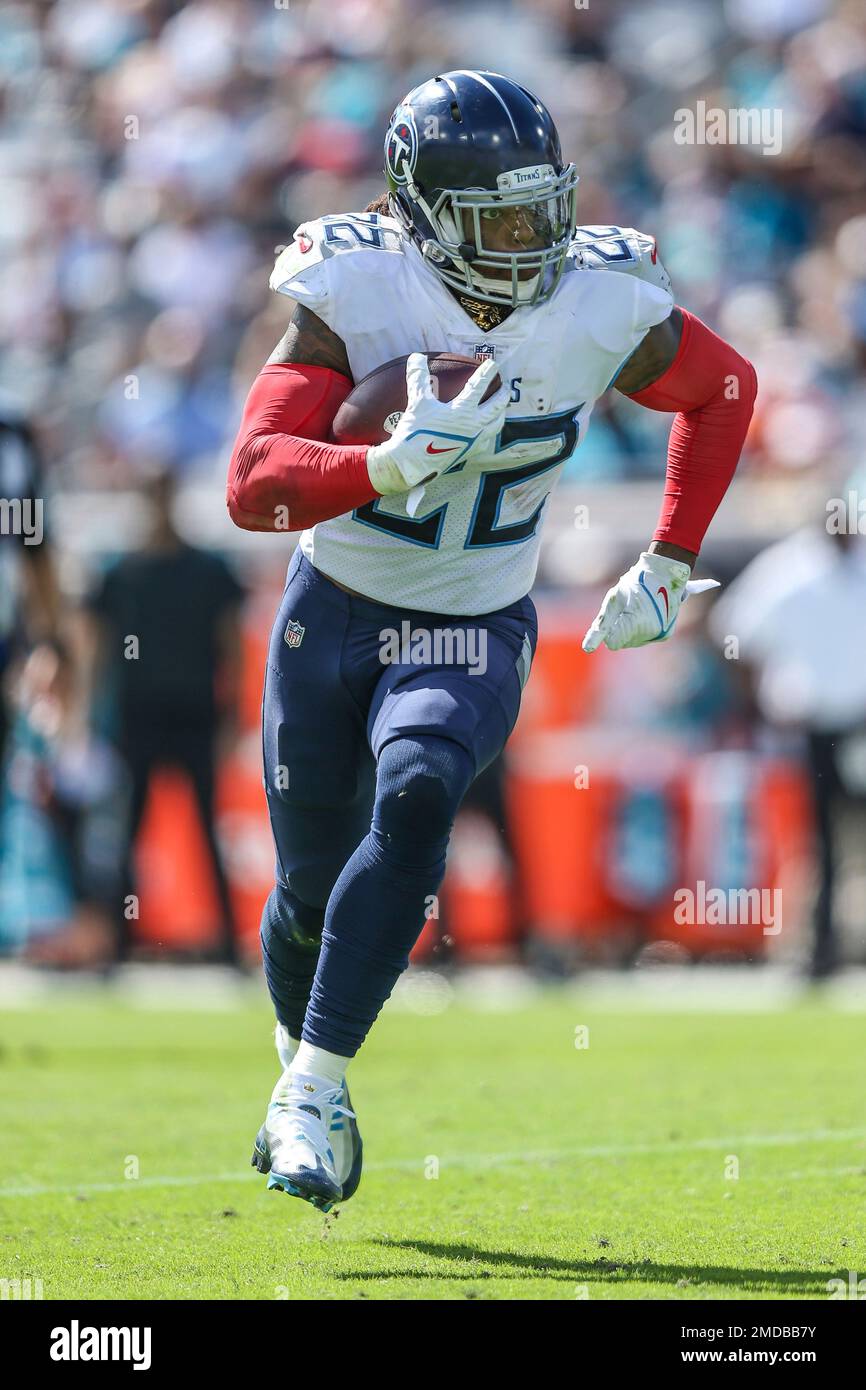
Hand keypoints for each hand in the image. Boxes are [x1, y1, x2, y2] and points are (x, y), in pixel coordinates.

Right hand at [366, 353, 506, 495]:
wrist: (411, 464)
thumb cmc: (414, 432)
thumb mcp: (417, 403)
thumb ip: (418, 378)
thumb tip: (416, 356)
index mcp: (462, 411)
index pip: (479, 386)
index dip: (487, 372)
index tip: (493, 363)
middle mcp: (473, 426)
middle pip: (496, 407)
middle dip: (502, 395)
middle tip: (505, 387)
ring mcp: (474, 441)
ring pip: (496, 425)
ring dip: (500, 414)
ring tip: (501, 409)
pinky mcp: (469, 453)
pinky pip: (486, 441)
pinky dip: (489, 432)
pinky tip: (486, 431)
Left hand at [582, 551, 718, 652]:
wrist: (665, 574)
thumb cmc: (635, 584)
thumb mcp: (613, 601)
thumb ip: (600, 626)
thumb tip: (587, 648)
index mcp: (634, 625)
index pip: (613, 643)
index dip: (610, 629)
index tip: (616, 613)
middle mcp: (649, 634)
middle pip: (623, 642)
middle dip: (621, 628)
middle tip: (629, 607)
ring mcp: (659, 635)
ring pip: (633, 641)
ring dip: (631, 629)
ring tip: (639, 608)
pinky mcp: (665, 634)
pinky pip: (646, 638)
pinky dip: (642, 629)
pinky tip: (647, 613)